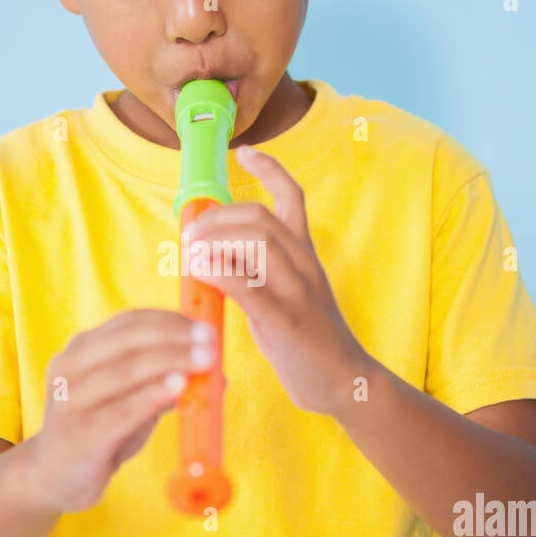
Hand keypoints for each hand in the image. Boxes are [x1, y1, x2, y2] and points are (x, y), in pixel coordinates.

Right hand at [26, 309, 225, 512]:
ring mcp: (71, 400)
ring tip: (205, 360)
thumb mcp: (130, 399)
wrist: (53, 477)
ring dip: (170, 361)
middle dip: (174, 337)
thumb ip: (162, 381)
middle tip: (211, 342)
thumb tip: (213, 372)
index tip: (204, 326)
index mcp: (81, 349)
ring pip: (125, 370)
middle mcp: (70, 367)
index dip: (170, 320)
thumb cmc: (99, 430)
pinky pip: (120, 410)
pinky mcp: (79, 433)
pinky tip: (178, 387)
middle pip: (128, 341)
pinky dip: (151, 395)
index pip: (128, 322)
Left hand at [183, 144, 364, 414]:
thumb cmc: (308, 342)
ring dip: (213, 238)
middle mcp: (304, 265)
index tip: (244, 152)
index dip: (268, 169)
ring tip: (189, 251)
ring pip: (255, 241)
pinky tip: (200, 272)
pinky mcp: (285, 320)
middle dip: (217, 216)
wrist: (346, 384)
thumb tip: (213, 254)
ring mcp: (297, 291)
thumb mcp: (289, 295)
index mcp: (305, 255)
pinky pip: (247, 285)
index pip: (292, 196)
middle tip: (190, 231)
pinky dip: (217, 271)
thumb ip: (258, 271)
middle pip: (259, 216)